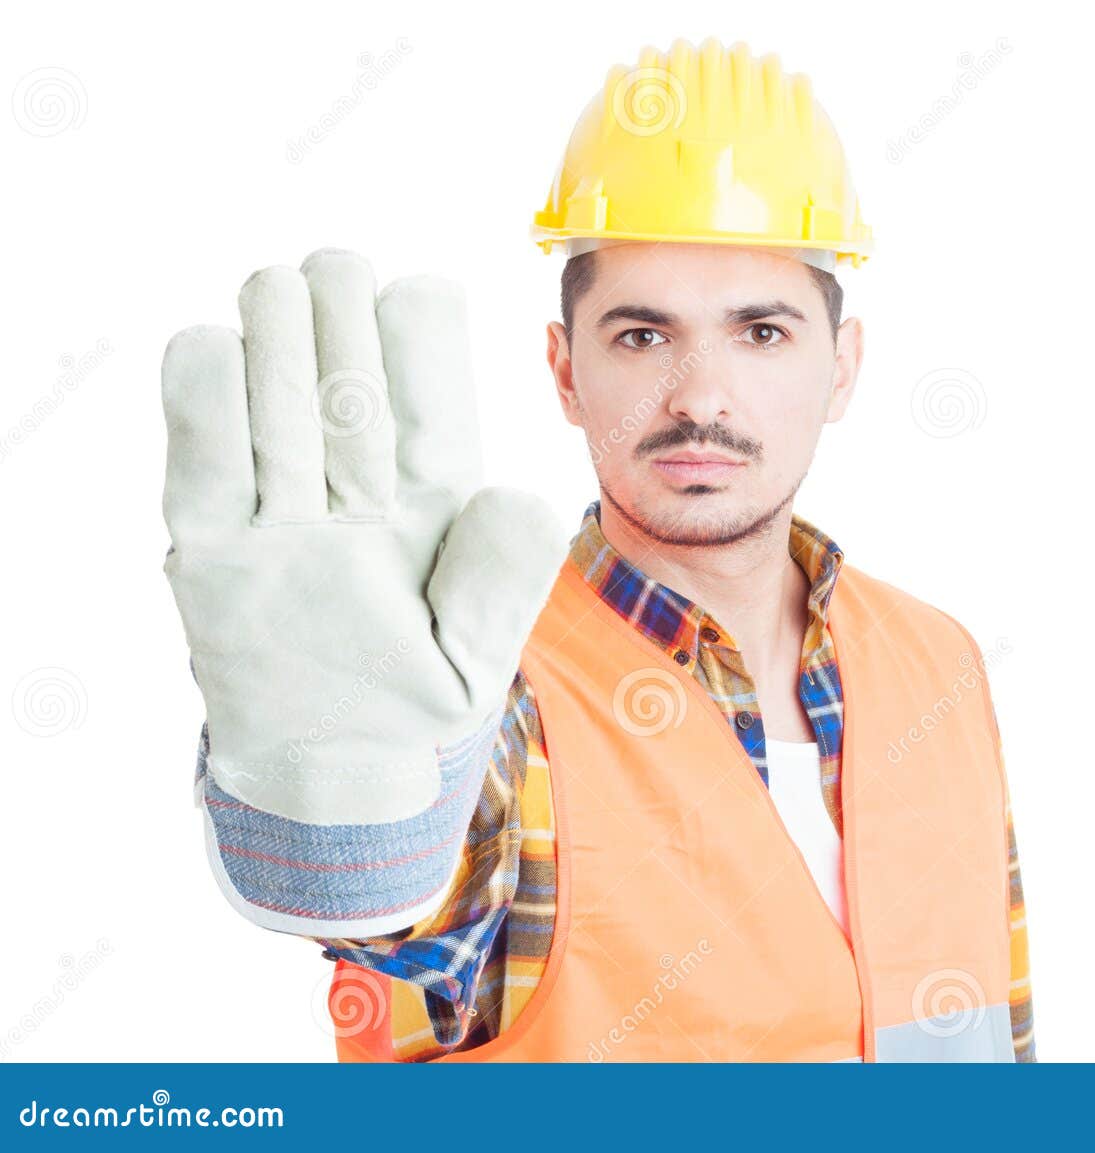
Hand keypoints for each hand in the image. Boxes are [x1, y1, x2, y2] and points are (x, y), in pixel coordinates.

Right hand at [161, 248, 563, 828]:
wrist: (333, 777)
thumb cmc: (415, 709)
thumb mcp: (475, 659)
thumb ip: (501, 583)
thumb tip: (521, 498)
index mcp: (432, 505)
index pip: (429, 404)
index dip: (419, 344)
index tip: (411, 296)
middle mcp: (354, 495)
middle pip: (347, 385)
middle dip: (340, 320)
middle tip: (330, 271)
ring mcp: (279, 515)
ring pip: (276, 404)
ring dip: (277, 342)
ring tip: (279, 291)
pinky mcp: (208, 545)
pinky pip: (201, 463)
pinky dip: (203, 404)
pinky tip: (213, 343)